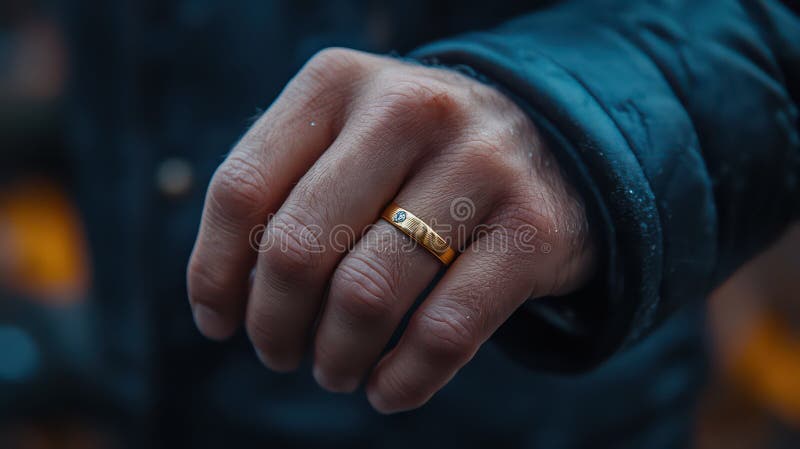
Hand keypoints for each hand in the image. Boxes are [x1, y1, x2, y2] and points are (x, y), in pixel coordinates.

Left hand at [187, 48, 595, 412]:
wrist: (547, 141)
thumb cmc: (416, 157)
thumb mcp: (343, 140)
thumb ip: (282, 195)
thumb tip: (224, 300)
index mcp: (340, 82)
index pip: (241, 190)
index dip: (213, 274)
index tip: (218, 324)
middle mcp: (409, 110)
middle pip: (297, 249)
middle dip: (274, 326)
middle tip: (280, 353)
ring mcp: (479, 165)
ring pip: (366, 296)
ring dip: (336, 358)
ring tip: (335, 370)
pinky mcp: (532, 228)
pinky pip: (444, 330)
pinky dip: (404, 380)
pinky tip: (387, 391)